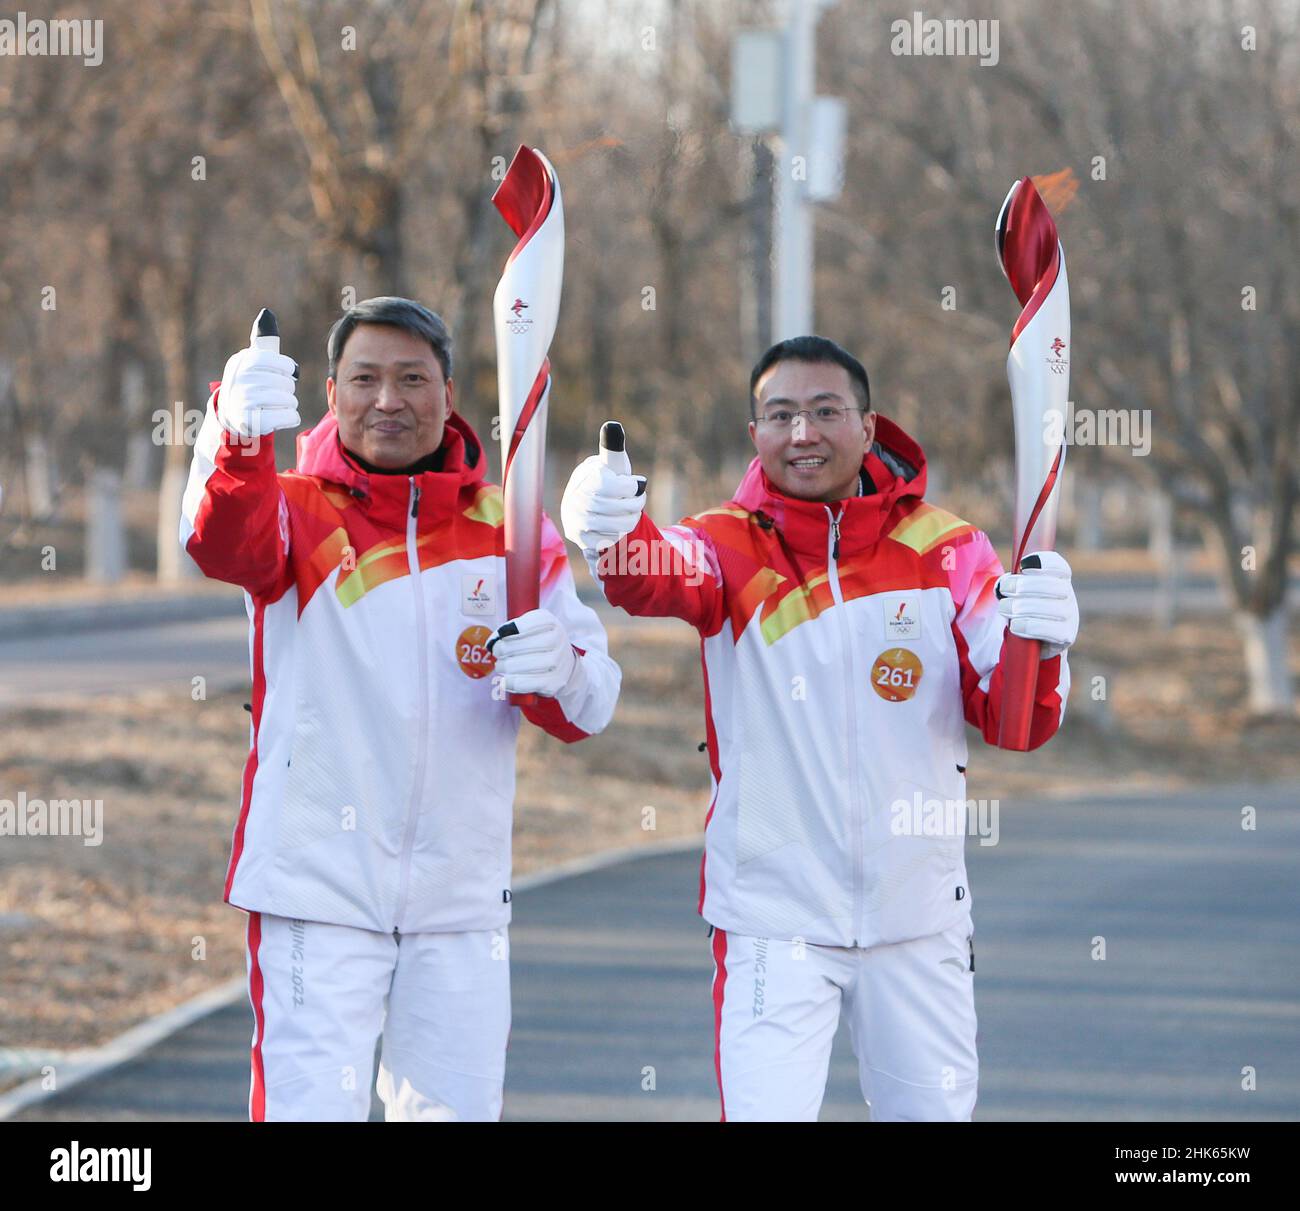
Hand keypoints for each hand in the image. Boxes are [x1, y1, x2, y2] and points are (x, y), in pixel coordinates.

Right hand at [217, 309, 299, 439]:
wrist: (231, 412)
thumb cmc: (250, 381)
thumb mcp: (253, 358)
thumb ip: (263, 339)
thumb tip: (267, 313)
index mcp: (246, 360)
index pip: (284, 364)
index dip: (288, 371)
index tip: (280, 374)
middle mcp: (243, 379)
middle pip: (288, 384)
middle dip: (287, 390)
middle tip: (274, 393)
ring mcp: (245, 401)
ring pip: (290, 401)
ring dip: (288, 404)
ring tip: (275, 404)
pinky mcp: (252, 421)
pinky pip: (289, 417)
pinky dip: (290, 418)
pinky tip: (281, 416)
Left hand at [486, 608, 579, 697]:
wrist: (562, 663)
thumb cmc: (538, 643)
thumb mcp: (530, 628)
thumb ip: (512, 629)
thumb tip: (493, 641)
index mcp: (551, 624)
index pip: (535, 622)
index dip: (515, 628)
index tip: (502, 634)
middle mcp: (559, 641)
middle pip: (532, 644)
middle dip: (508, 648)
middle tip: (497, 651)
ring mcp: (559, 662)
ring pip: (531, 664)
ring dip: (509, 666)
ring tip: (500, 666)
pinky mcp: (554, 682)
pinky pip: (531, 683)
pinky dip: (514, 682)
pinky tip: (506, 680)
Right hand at [560, 422, 646, 553]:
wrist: (585, 505)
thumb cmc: (606, 480)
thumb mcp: (611, 464)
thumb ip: (612, 447)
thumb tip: (612, 425)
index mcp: (588, 477)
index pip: (624, 488)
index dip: (633, 489)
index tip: (634, 485)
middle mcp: (577, 499)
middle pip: (624, 509)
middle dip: (635, 506)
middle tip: (636, 501)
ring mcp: (577, 520)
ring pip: (620, 528)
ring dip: (630, 521)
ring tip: (629, 513)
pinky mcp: (580, 539)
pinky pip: (611, 541)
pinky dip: (617, 534)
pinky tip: (613, 525)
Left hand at [996, 550, 1077, 658]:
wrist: (1035, 642)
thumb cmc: (1024, 611)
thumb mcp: (1018, 594)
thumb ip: (1013, 584)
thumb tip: (1004, 585)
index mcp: (1059, 581)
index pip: (1060, 567)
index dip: (1044, 563)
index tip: (1024, 565)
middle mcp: (1068, 597)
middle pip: (1053, 586)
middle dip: (1025, 585)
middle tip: (1005, 589)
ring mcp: (1070, 617)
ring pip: (1049, 608)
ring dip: (1022, 607)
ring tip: (1004, 608)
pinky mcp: (1066, 636)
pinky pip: (1049, 629)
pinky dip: (1028, 626)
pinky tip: (1015, 625)